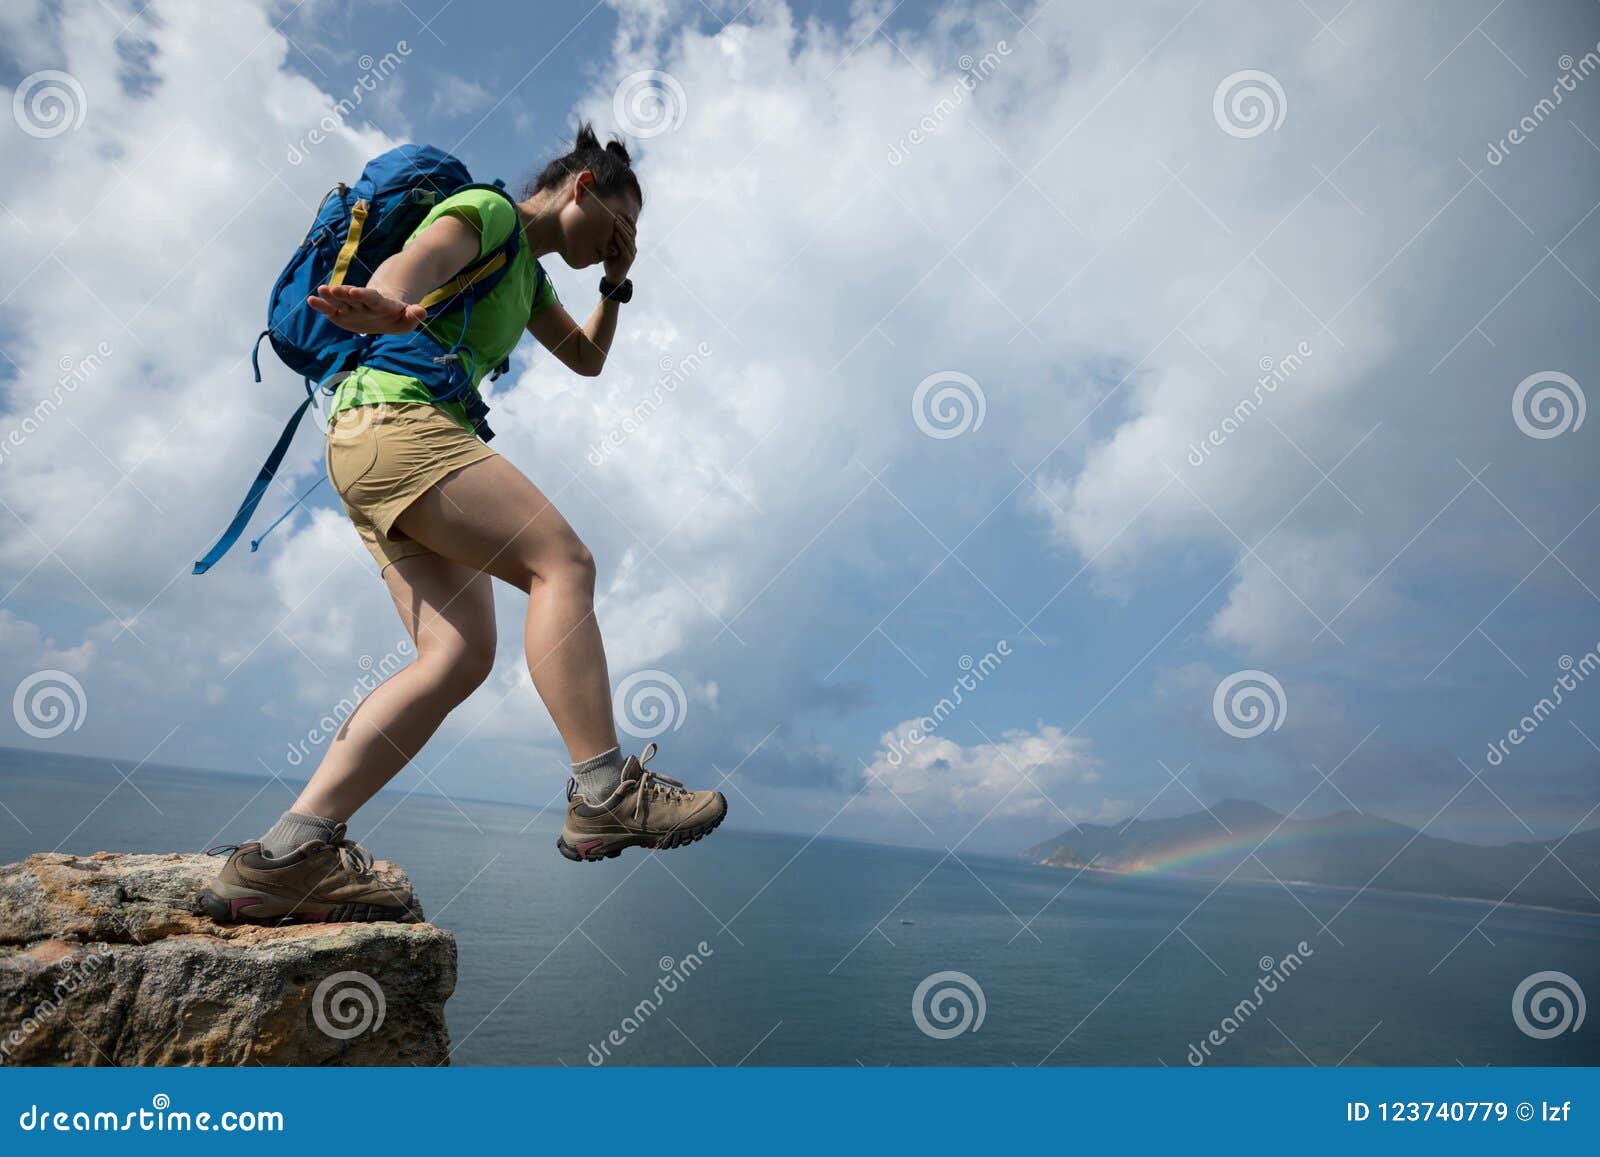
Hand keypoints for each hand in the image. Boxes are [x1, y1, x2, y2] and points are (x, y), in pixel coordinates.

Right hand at [306, 283, 426, 334]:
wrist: (384, 312)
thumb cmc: (397, 316)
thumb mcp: (408, 319)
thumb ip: (414, 315)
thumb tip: (422, 311)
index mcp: (381, 305)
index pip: (372, 299)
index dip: (364, 295)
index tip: (355, 291)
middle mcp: (363, 304)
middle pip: (354, 298)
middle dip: (345, 294)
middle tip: (334, 289)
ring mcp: (351, 308)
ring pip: (341, 301)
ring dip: (331, 297)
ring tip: (321, 291)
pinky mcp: (341, 314)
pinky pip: (331, 310)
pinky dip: (322, 306)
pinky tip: (311, 300)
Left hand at [603, 215, 635, 284]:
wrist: (614, 277)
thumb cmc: (611, 261)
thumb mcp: (611, 248)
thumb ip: (612, 239)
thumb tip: (606, 227)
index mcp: (630, 244)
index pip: (632, 230)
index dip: (629, 221)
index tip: (624, 212)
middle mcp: (633, 248)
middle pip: (631, 232)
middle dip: (624, 223)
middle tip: (618, 215)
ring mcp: (632, 253)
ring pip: (628, 239)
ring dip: (622, 229)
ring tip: (616, 222)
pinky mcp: (628, 259)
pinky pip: (625, 248)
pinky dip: (620, 240)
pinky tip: (616, 234)